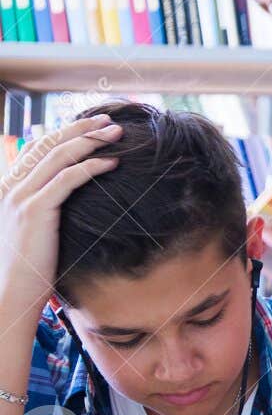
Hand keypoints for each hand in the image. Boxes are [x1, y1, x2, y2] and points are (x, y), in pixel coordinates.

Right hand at [0, 117, 121, 316]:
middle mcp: (9, 188)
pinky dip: (92, 166)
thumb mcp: (32, 232)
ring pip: (58, 156)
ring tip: (116, 133)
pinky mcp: (35, 211)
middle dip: (80, 129)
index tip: (90, 126)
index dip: (63, 133)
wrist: (9, 294)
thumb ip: (43, 210)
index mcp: (5, 189)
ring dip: (90, 140)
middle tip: (109, 121)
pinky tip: (113, 162)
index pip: (35, 149)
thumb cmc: (27, 269)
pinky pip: (68, 179)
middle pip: (47, 145)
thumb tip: (68, 199)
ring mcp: (19, 198)